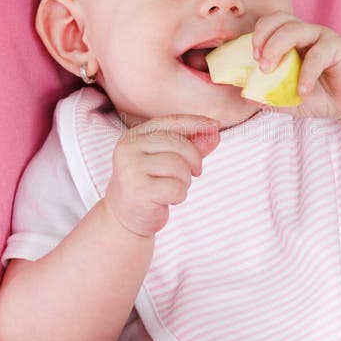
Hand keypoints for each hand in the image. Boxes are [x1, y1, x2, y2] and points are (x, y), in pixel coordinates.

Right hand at [104, 115, 219, 237]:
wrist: (125, 218)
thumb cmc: (150, 185)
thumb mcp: (169, 161)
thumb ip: (191, 146)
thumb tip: (215, 133)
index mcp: (134, 136)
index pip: (171, 122)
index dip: (195, 122)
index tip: (215, 125)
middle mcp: (129, 148)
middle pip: (178, 144)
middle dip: (193, 161)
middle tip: (188, 176)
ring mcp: (131, 168)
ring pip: (179, 166)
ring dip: (184, 181)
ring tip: (171, 188)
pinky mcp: (138, 190)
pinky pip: (176, 187)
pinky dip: (179, 195)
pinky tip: (166, 200)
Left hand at [252, 12, 340, 119]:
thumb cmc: (323, 96)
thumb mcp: (291, 100)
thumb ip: (270, 97)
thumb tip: (246, 96)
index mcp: (292, 39)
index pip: (270, 23)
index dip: (258, 35)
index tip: (252, 58)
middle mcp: (306, 33)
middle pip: (279, 20)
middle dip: (263, 38)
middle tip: (260, 64)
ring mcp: (322, 37)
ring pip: (295, 30)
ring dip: (277, 48)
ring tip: (269, 72)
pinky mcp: (338, 47)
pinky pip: (318, 54)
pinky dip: (306, 73)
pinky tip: (302, 91)